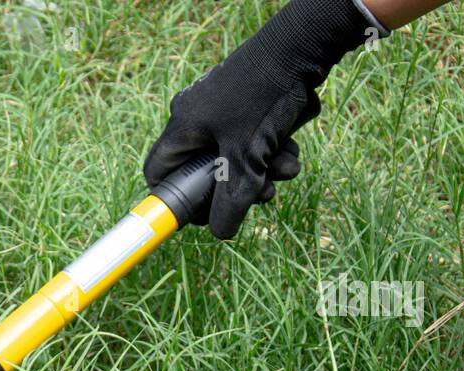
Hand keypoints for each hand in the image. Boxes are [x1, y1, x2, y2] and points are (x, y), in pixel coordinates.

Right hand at [144, 0, 379, 238]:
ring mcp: (220, 110)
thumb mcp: (246, 158)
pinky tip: (291, 147)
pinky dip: (270, 149)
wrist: (303, 45)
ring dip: (261, 171)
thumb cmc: (264, 97)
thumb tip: (221, 233)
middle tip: (262, 194)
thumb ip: (232, 201)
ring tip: (287, 168)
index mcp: (182, 129)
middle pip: (205, 172)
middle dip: (238, 187)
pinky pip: (250, 139)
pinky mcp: (245, 104)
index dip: (178, 201)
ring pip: (233, 157)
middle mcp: (195, 118)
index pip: (160, 175)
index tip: (206, 213)